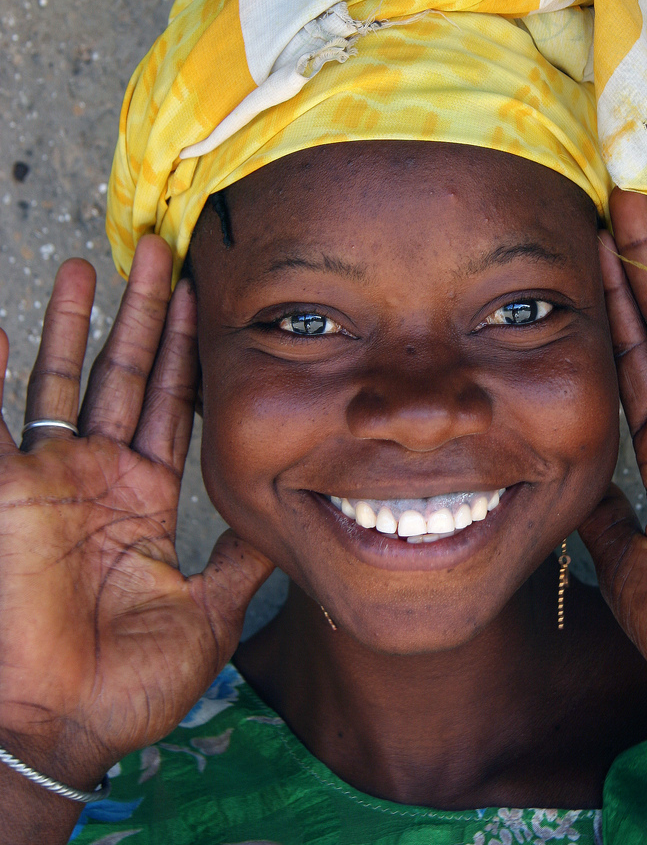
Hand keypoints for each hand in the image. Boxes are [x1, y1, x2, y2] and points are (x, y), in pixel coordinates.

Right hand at [0, 237, 272, 792]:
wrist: (66, 727)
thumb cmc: (131, 680)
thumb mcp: (211, 609)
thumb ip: (243, 557)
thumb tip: (286, 521)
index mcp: (146, 494)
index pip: (173, 403)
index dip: (185, 353)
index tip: (201, 299)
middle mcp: (100, 475)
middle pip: (126, 374)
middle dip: (142, 315)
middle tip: (159, 252)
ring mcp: (51, 478)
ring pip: (65, 380)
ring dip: (77, 325)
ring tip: (91, 266)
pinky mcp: (7, 494)